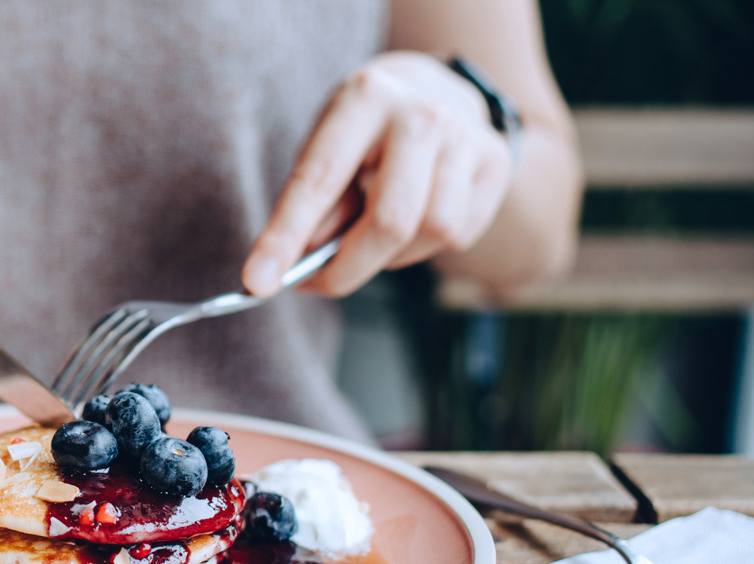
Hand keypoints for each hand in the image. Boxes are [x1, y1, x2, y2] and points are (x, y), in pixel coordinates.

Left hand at [243, 51, 512, 296]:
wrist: (433, 90)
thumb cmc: (364, 132)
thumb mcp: (325, 147)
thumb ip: (316, 204)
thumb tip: (304, 261)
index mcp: (364, 99)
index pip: (318, 181)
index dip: (285, 237)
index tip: (258, 282)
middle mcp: (422, 114)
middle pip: (389, 221)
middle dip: (347, 269)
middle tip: (318, 281)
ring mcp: (466, 137)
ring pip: (430, 233)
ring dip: (392, 255)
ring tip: (374, 231)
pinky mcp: (495, 162)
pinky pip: (457, 234)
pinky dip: (424, 244)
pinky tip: (414, 216)